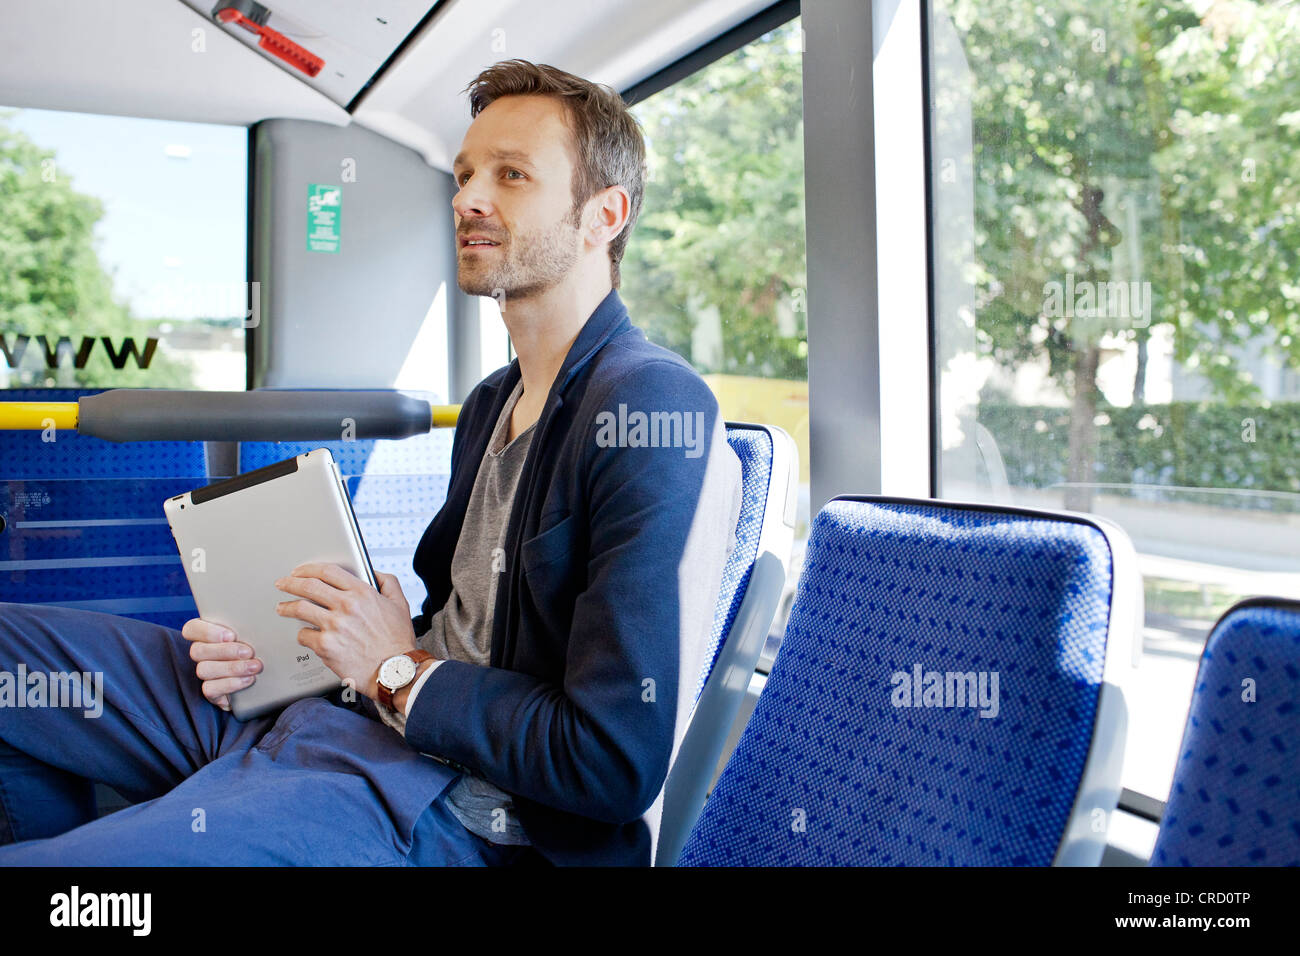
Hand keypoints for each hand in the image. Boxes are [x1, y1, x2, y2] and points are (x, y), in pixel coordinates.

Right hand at [180, 617, 262, 711]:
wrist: (265, 678)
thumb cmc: (257, 646)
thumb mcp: (253, 633)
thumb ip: (249, 624)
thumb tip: (268, 612)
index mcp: (206, 634)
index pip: (192, 629)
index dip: (207, 632)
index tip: (231, 635)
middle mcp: (201, 653)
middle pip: (197, 650)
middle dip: (225, 651)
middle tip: (249, 652)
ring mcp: (205, 672)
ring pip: (204, 669)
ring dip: (232, 668)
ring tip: (254, 666)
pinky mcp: (211, 691)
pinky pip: (210, 689)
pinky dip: (230, 684)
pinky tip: (248, 680)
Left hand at [274, 564, 416, 700]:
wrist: (394, 671)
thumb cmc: (397, 642)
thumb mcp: (400, 604)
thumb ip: (387, 582)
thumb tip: (373, 573)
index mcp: (363, 593)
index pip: (328, 571)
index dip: (309, 568)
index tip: (301, 571)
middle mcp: (347, 606)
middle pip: (308, 586)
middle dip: (290, 583)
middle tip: (282, 584)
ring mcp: (334, 626)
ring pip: (300, 608)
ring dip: (287, 607)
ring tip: (282, 608)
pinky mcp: (325, 646)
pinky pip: (304, 635)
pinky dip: (302, 634)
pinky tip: (305, 635)